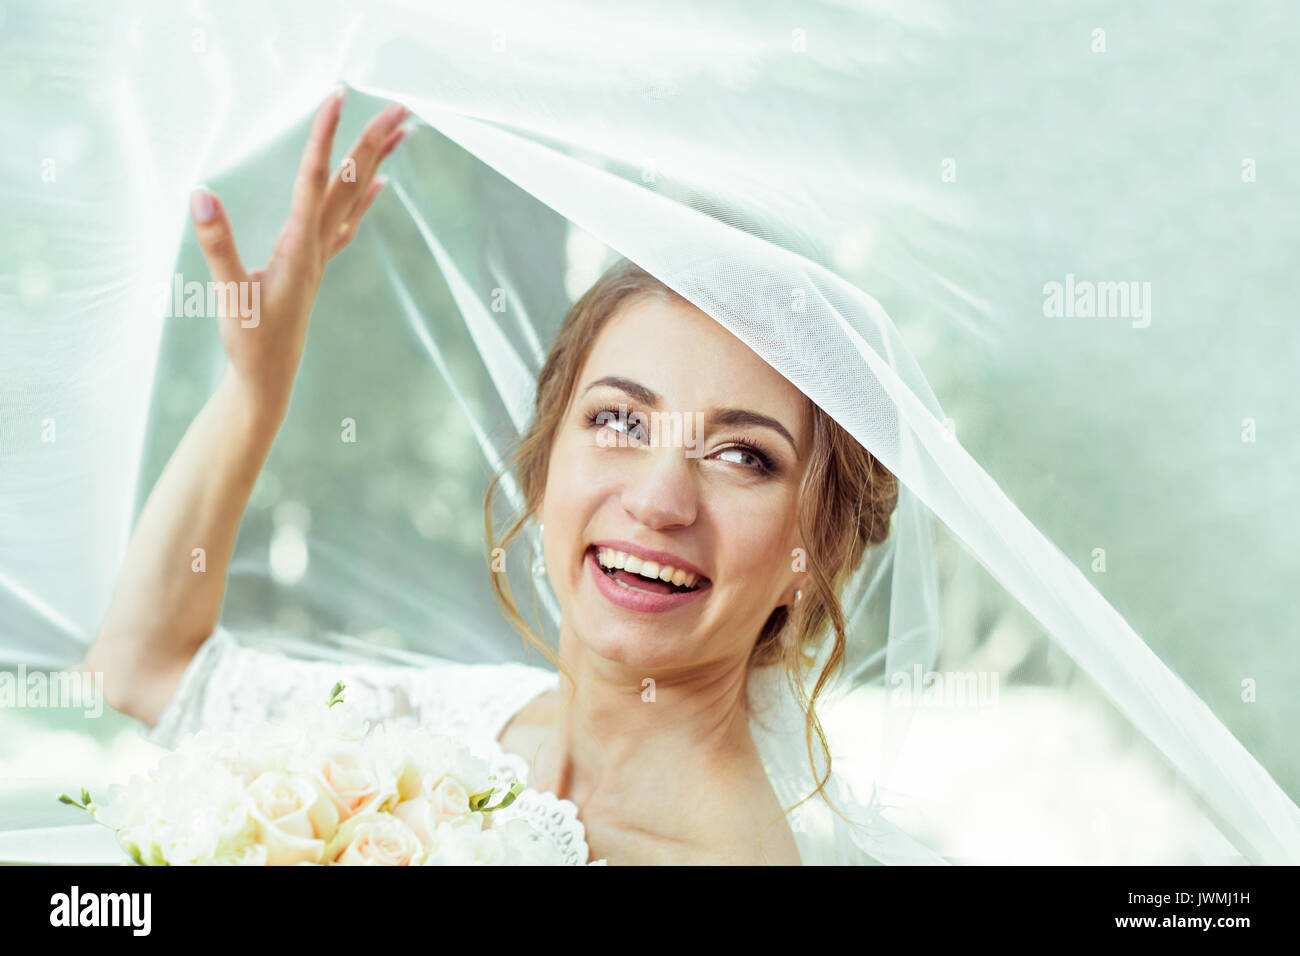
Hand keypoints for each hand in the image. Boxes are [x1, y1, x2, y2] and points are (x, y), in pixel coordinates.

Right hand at [189, 88, 408, 408]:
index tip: (337, 97)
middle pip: (350, 182)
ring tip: (402, 131)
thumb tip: (201, 197)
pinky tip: (381, 184)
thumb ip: (217, 246)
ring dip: (376, 162)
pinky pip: (347, 221)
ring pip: (355, 197)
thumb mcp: (229, 294)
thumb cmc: (250, 342)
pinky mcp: (314, 265)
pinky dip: (364, 198)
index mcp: (297, 244)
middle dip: (373, 141)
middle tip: (401, 106)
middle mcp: (317, 244)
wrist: (268, 379)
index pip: (314, 178)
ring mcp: (319, 254)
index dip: (325, 135)